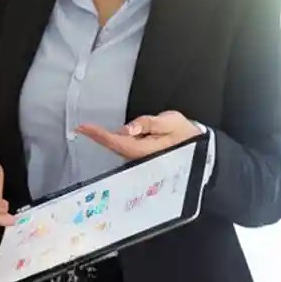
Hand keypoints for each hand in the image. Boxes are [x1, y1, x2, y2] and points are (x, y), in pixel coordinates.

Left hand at [76, 111, 201, 160]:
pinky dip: (114, 141)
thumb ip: (148, 124)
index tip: (83, 128)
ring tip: (92, 130)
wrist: (199, 148)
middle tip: (82, 128)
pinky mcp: (141, 156)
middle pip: (113, 145)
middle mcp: (137, 157)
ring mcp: (139, 159)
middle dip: (98, 136)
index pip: (116, 141)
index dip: (99, 135)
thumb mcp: (169, 122)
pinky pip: (124, 148)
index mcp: (143, 150)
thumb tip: (127, 128)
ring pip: (118, 147)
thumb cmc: (184, 134)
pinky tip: (109, 136)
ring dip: (106, 139)